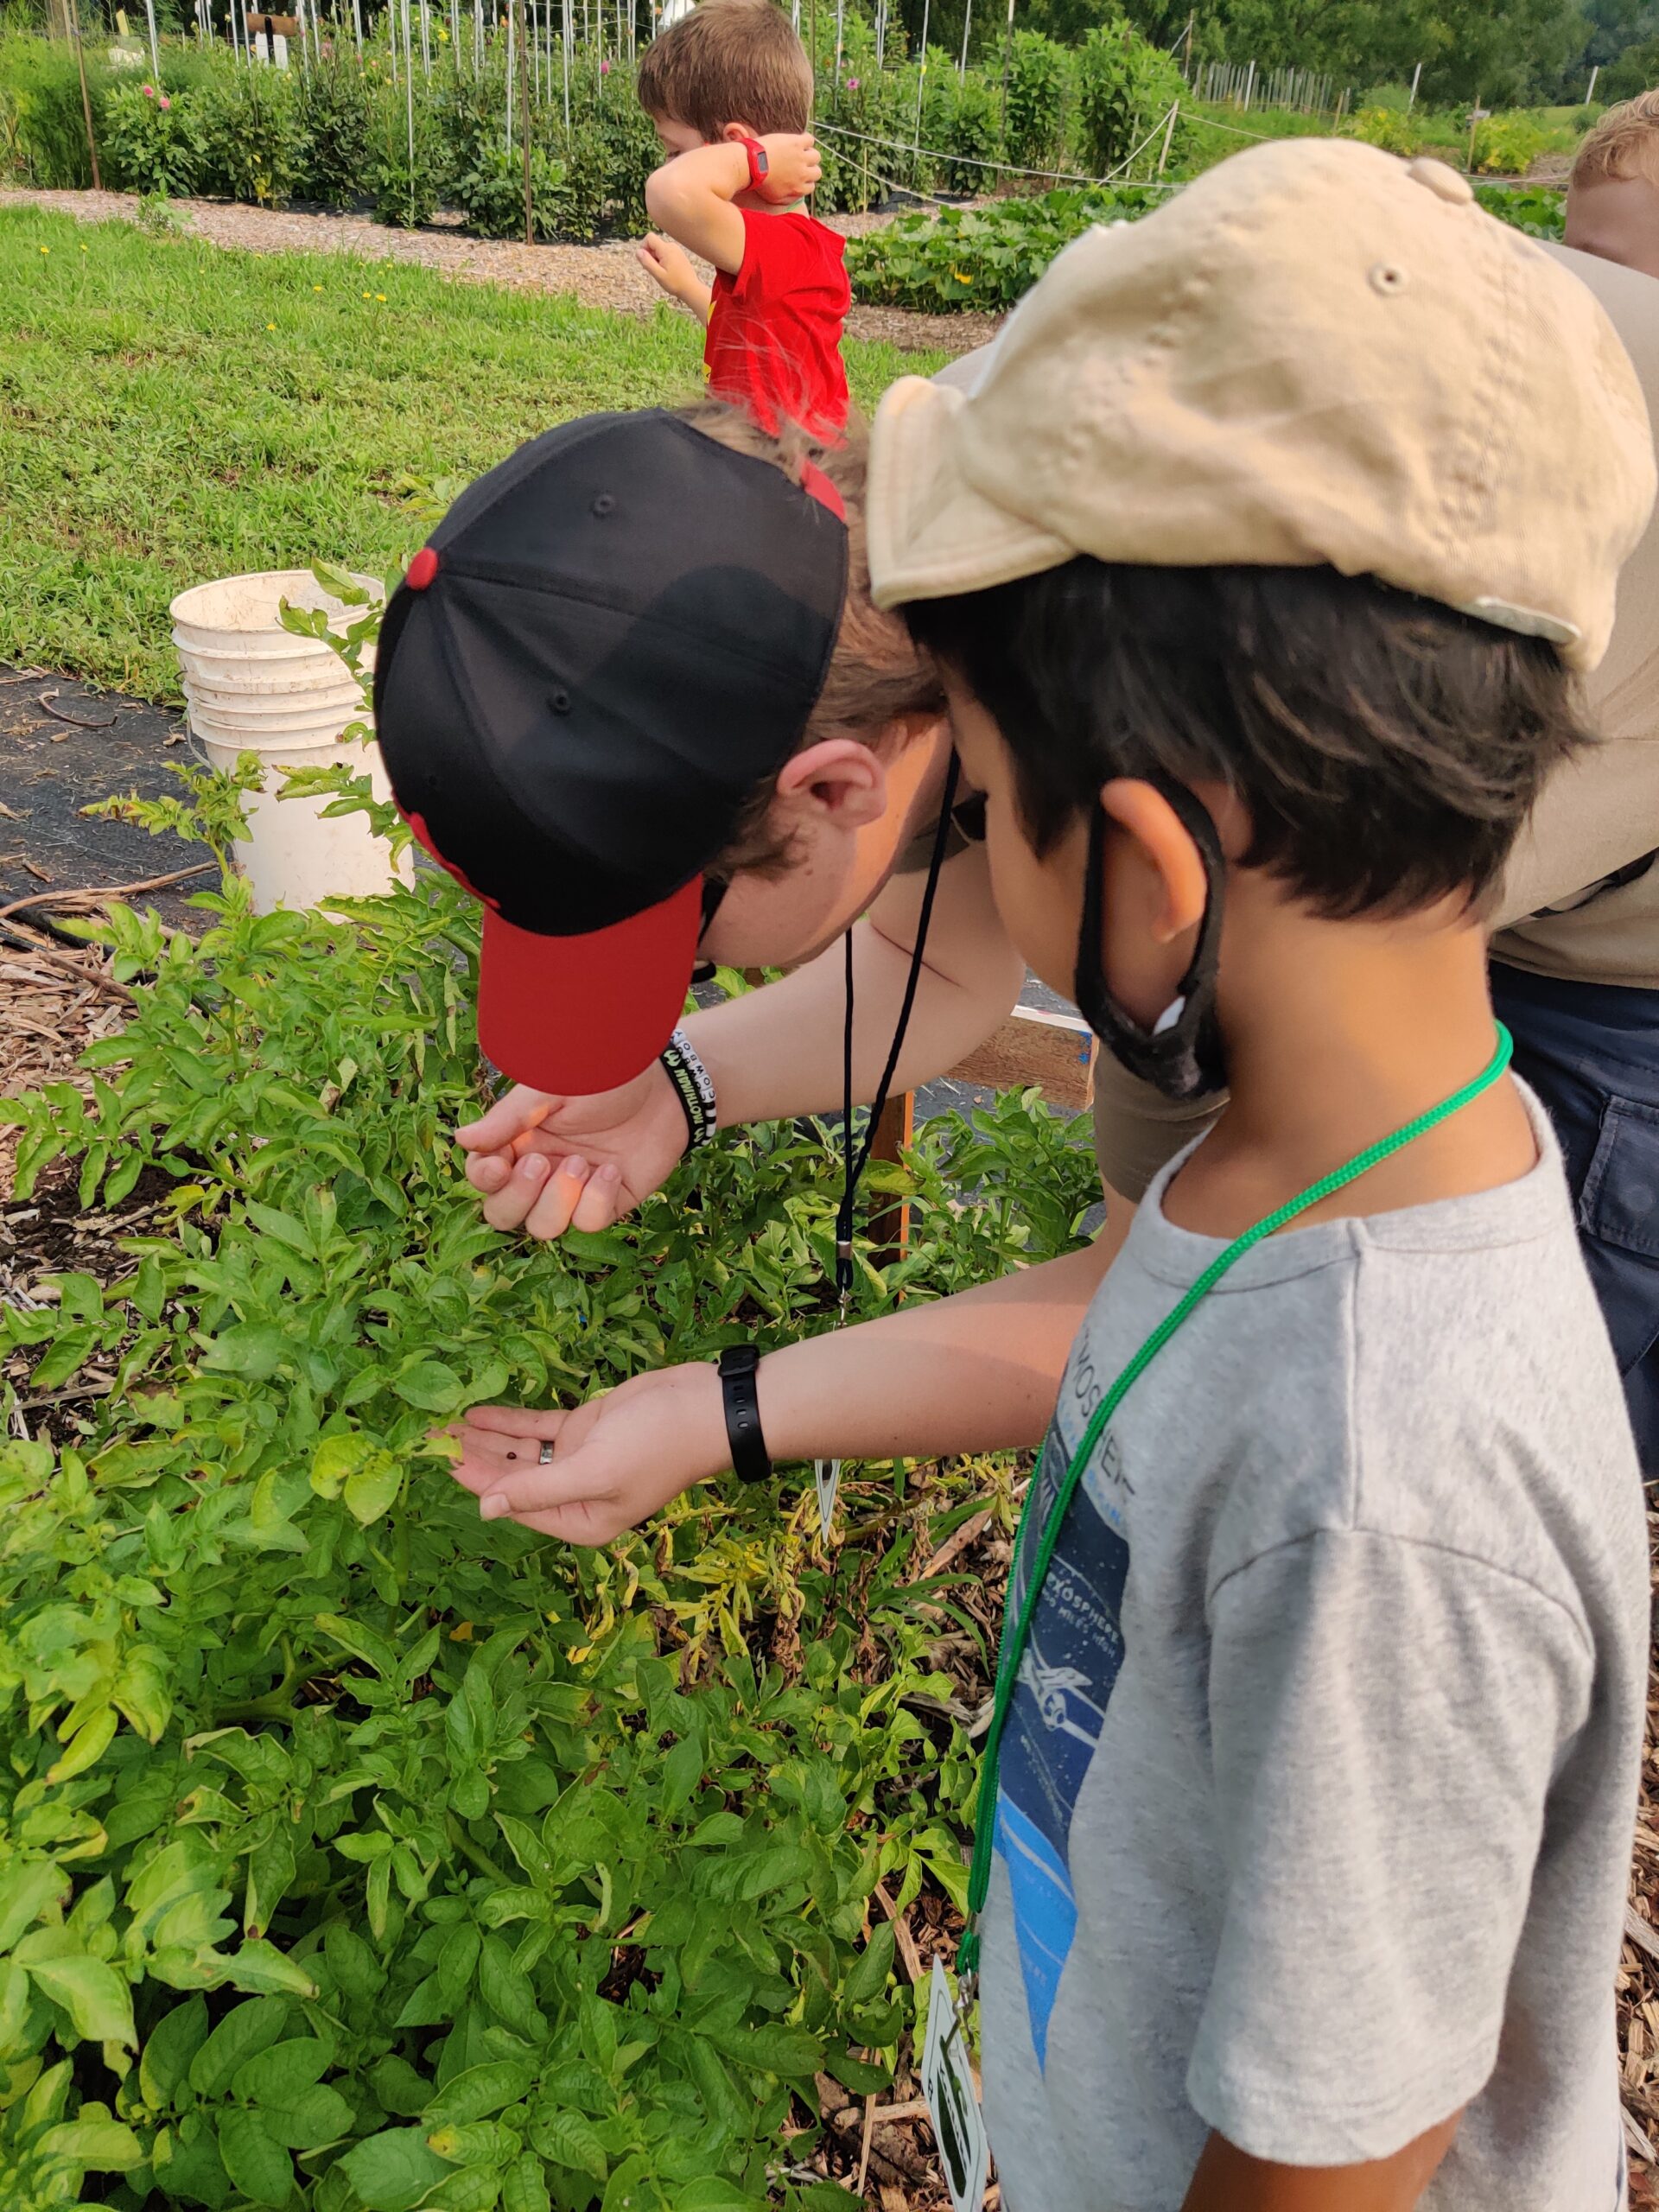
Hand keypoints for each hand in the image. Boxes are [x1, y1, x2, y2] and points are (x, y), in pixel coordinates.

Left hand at [449, 1364, 729, 1543]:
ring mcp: (577, 1460)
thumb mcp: (594, 1471)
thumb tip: (486, 1511)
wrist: (704, 1407)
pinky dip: (508, 1422)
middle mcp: (574, 1496)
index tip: (437, 1460)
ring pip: (519, 1453)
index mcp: (579, 1521)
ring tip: (441, 1422)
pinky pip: (537, 1429)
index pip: (514, 1504)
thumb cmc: (656, 1446)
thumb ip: (538, 1491)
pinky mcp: (584, 1429)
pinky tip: (477, 1412)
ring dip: (485, 1439)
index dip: (475, 1484)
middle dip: (472, 1459)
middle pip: (511, 1479)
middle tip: (427, 1436)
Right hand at [454, 1065, 691, 1238]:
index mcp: (517, 1142)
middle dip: (518, 1197)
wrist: (663, 1088)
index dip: (484, 1180)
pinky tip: (609, 1170)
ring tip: (582, 1162)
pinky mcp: (604, 1204)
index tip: (501, 1164)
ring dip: (559, 1200)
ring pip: (543, 1228)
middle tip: (544, 1162)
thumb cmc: (603, 1077)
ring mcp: (572, 1192)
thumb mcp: (551, 1088)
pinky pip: (586, 1224)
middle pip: (502, 1215)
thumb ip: (508, 1117)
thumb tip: (461, 1139)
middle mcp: (539, 1172)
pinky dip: (596, 1200)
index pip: (482, 1178)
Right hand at [635, 232, 702, 305]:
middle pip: (654, 244)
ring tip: (663, 272)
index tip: (646, 260)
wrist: (691, 288)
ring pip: (659, 249)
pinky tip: (668, 271)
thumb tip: (638, 251)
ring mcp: (676, 249)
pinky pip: (665, 253)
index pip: (649, 237)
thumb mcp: (658, 275)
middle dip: (650, 255)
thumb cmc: (675, 283)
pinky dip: (663, 260)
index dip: (644, 247)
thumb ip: (647, 262)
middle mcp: (671, 246)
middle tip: (656, 270)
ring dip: (656, 259)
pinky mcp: (678, 254)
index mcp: (666, 249)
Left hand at [756, 130, 820, 201]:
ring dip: (809, 154)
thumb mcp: (774, 198)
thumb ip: (788, 199)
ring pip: (816, 156)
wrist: (752, 164)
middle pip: (817, 172)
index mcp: (798, 189)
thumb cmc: (760, 182)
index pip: (811, 187)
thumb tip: (797, 198)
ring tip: (799, 152)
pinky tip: (798, 141)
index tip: (798, 177)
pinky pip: (809, 139)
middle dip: (810, 169)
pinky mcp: (796, 143)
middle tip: (800, 164)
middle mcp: (803, 174)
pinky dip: (806, 139)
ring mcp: (801, 158)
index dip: (805, 181)